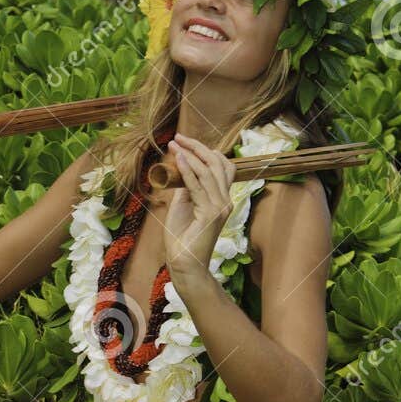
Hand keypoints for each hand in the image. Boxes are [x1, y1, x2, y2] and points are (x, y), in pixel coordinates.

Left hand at [162, 132, 234, 287]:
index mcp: (222, 200)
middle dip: (198, 147)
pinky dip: (187, 169)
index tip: (186, 142)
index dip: (207, 151)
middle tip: (179, 136)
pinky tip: (178, 157)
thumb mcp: (183, 206)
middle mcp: (225, 201)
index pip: (223, 167)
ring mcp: (220, 208)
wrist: (185, 264)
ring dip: (190, 154)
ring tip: (175, 143)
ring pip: (208, 172)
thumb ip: (187, 188)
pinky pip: (198, 186)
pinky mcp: (210, 214)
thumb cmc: (182, 238)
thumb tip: (181, 168)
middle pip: (218, 164)